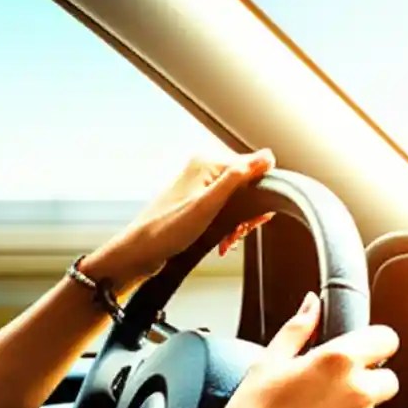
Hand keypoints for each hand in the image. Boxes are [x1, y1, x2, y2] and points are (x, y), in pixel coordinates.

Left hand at [82, 149, 276, 286]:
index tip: (255, 217)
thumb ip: (237, 178)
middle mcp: (203, 171)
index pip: (252, 167)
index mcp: (206, 164)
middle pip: (245, 186)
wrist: (140, 251)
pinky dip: (226, 226)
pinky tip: (222, 241)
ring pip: (236, 201)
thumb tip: (267, 156)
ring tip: (227, 240)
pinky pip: (223, 211)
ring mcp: (198, 187)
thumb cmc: (167, 229)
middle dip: (247, 212)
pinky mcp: (195, 203)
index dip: (259, 194)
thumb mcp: (208, 204)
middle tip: (238, 232)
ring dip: (237, 223)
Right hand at [194, 292, 399, 407]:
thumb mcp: (265, 366)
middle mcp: (358, 393)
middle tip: (327, 394)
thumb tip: (311, 305)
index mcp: (336, 362)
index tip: (361, 353)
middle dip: (365, 383)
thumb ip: (297, 330)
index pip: (386, 338)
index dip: (373, 344)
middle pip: (387, 379)